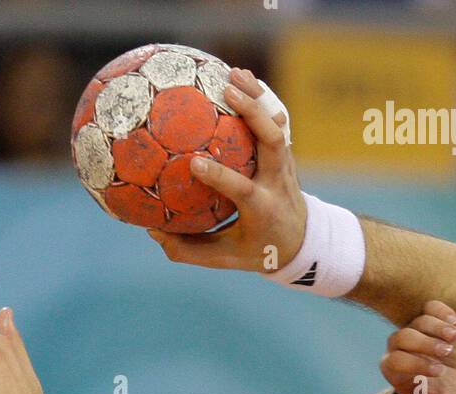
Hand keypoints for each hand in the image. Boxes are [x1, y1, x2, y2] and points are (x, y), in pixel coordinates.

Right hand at [146, 68, 305, 272]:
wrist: (302, 241)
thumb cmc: (258, 252)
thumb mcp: (225, 258)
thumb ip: (189, 249)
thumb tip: (153, 232)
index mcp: (263, 208)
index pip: (242, 188)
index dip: (220, 175)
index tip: (194, 163)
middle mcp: (277, 181)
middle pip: (271, 140)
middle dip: (252, 113)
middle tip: (226, 91)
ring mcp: (285, 164)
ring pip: (276, 124)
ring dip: (257, 96)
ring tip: (233, 72)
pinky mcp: (285, 154)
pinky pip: (274, 120)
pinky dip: (261, 98)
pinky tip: (242, 78)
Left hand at [381, 301, 455, 393]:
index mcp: (395, 370)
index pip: (395, 360)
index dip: (415, 364)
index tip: (439, 372)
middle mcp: (402, 348)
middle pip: (403, 336)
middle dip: (425, 343)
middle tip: (446, 352)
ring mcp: (418, 331)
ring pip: (419, 320)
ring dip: (437, 327)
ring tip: (454, 337)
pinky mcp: (435, 321)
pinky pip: (432, 307)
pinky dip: (443, 312)